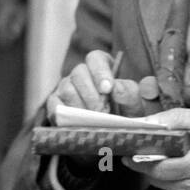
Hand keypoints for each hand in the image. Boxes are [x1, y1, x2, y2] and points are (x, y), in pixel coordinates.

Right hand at [46, 50, 162, 121]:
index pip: (96, 59)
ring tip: (94, 120)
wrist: (113, 131)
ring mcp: (66, 87)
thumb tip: (116, 88)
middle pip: (79, 73)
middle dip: (91, 94)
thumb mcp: (135, 104)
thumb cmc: (126, 112)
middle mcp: (81, 73)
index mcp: (102, 66)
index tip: (108, 89)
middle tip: (103, 112)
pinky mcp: (55, 103)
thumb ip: (130, 93)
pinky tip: (77, 124)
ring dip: (80, 106)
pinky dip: (65, 115)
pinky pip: (54, 105)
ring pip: (67, 89)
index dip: (100, 72)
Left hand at [123, 109, 189, 189]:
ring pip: (166, 186)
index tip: (128, 152)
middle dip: (150, 164)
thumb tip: (151, 122)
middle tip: (144, 152)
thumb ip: (181, 119)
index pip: (159, 167)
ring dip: (166, 172)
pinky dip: (178, 183)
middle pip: (158, 178)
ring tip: (181, 159)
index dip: (141, 159)